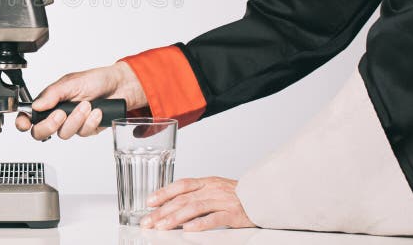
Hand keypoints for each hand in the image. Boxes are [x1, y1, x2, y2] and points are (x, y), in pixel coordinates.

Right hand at [14, 61, 146, 140]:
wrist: (119, 86)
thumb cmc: (94, 80)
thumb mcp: (70, 82)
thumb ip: (52, 94)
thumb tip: (36, 105)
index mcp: (50, 101)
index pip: (30, 116)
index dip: (24, 122)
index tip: (25, 123)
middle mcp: (58, 114)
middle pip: (41, 132)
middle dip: (50, 125)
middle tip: (61, 114)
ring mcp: (72, 123)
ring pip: (64, 134)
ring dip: (76, 119)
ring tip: (86, 105)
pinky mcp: (86, 129)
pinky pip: (83, 133)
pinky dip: (90, 122)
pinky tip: (97, 111)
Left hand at [139, 177, 254, 230]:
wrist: (263, 197)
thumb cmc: (236, 195)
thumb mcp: (214, 189)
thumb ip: (195, 194)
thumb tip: (172, 203)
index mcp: (206, 182)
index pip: (180, 185)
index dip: (163, 192)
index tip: (148, 202)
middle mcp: (212, 189)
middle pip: (183, 199)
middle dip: (163, 211)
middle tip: (149, 221)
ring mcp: (222, 201)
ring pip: (194, 208)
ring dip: (175, 218)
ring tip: (162, 226)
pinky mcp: (233, 214)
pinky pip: (214, 218)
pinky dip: (199, 224)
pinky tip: (188, 229)